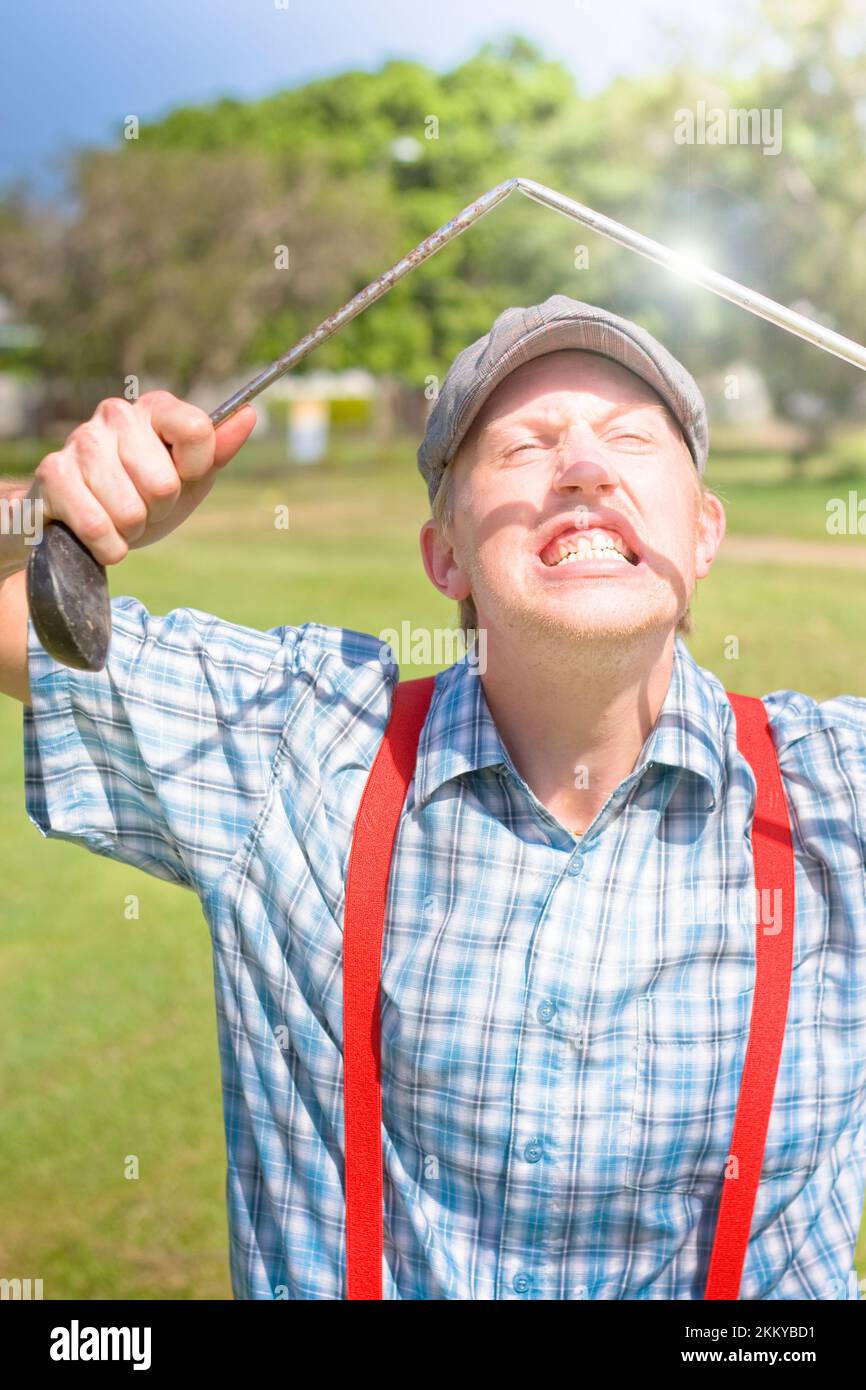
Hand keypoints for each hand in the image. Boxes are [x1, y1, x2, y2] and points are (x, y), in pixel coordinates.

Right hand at [26, 392, 255, 564]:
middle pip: (164, 483)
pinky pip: (97, 527)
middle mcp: (116, 414)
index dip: (195, 469)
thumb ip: (218, 449)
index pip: (197, 430)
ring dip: (130, 529)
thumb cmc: (141, 495)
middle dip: (158, 508)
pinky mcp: (52, 475)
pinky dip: (107, 546)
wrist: (81, 521)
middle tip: (144, 505)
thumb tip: (249, 413)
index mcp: (155, 408)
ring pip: (129, 511)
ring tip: (119, 516)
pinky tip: (100, 535)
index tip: (182, 479)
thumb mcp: (189, 477)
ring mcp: (80, 441)